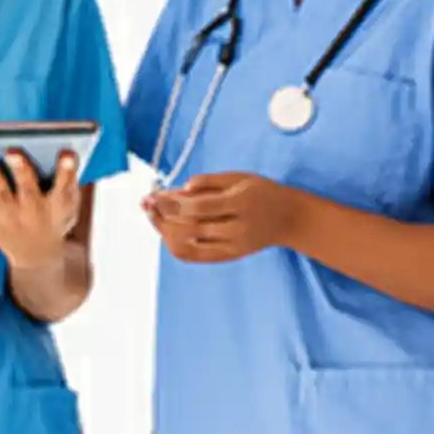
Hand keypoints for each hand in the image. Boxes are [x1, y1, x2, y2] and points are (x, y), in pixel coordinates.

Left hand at [0, 150, 81, 269]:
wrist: (36, 256)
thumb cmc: (54, 219)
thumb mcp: (69, 204)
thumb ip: (67, 179)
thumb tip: (61, 148)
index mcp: (58, 203)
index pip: (65, 183)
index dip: (67, 169)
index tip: (68, 153)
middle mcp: (34, 208)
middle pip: (28, 186)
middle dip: (21, 169)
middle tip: (13, 150)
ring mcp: (12, 213)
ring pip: (1, 191)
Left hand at [142, 172, 305, 262]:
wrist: (288, 218)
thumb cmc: (260, 192)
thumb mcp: (239, 177)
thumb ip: (209, 181)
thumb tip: (182, 188)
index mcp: (240, 203)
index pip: (197, 207)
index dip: (170, 202)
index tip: (152, 194)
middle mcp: (237, 229)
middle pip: (189, 228)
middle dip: (162, 216)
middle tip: (145, 203)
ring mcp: (232, 246)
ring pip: (188, 245)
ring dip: (164, 231)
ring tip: (153, 215)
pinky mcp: (229, 256)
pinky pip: (195, 256)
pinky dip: (175, 245)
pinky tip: (166, 231)